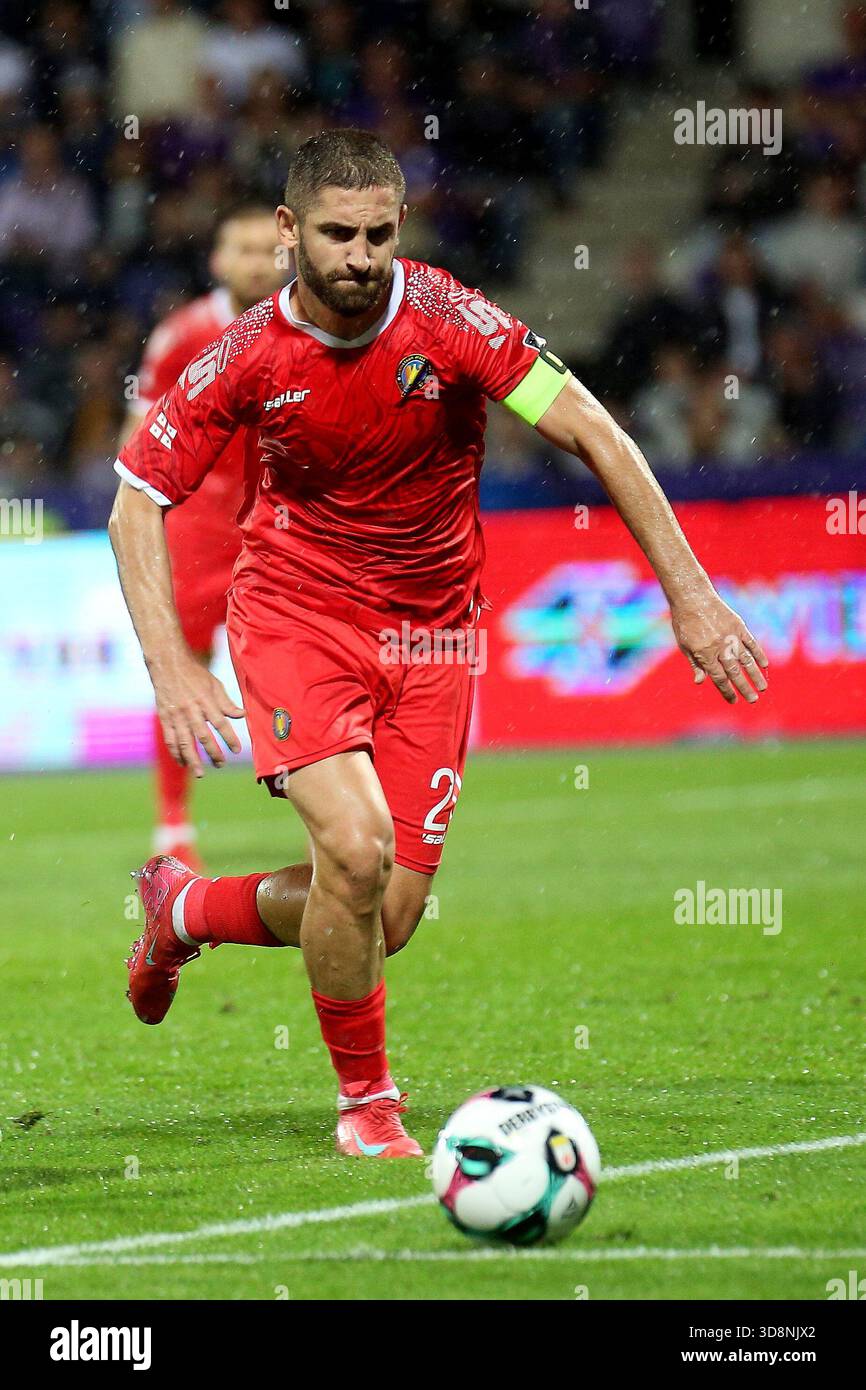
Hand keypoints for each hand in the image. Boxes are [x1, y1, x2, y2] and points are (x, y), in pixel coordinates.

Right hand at [149, 650, 244, 775]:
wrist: (167, 664)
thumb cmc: (194, 674)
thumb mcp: (214, 684)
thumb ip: (226, 702)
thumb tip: (242, 715)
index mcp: (205, 701)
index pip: (220, 723)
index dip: (229, 737)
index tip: (237, 750)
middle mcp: (190, 710)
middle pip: (203, 736)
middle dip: (213, 753)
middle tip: (221, 765)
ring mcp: (176, 715)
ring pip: (184, 742)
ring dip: (192, 760)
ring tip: (200, 773)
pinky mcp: (165, 718)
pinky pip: (170, 739)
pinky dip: (176, 753)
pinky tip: (183, 763)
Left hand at [670, 590, 768, 703]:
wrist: (692, 596)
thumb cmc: (685, 622)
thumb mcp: (684, 645)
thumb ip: (695, 663)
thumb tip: (700, 681)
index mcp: (705, 653)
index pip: (718, 678)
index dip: (727, 691)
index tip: (734, 701)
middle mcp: (720, 647)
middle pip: (734, 672)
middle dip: (744, 688)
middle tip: (753, 700)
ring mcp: (731, 636)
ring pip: (746, 660)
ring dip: (756, 675)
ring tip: (763, 688)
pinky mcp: (739, 626)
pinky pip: (751, 643)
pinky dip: (759, 654)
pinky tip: (765, 665)